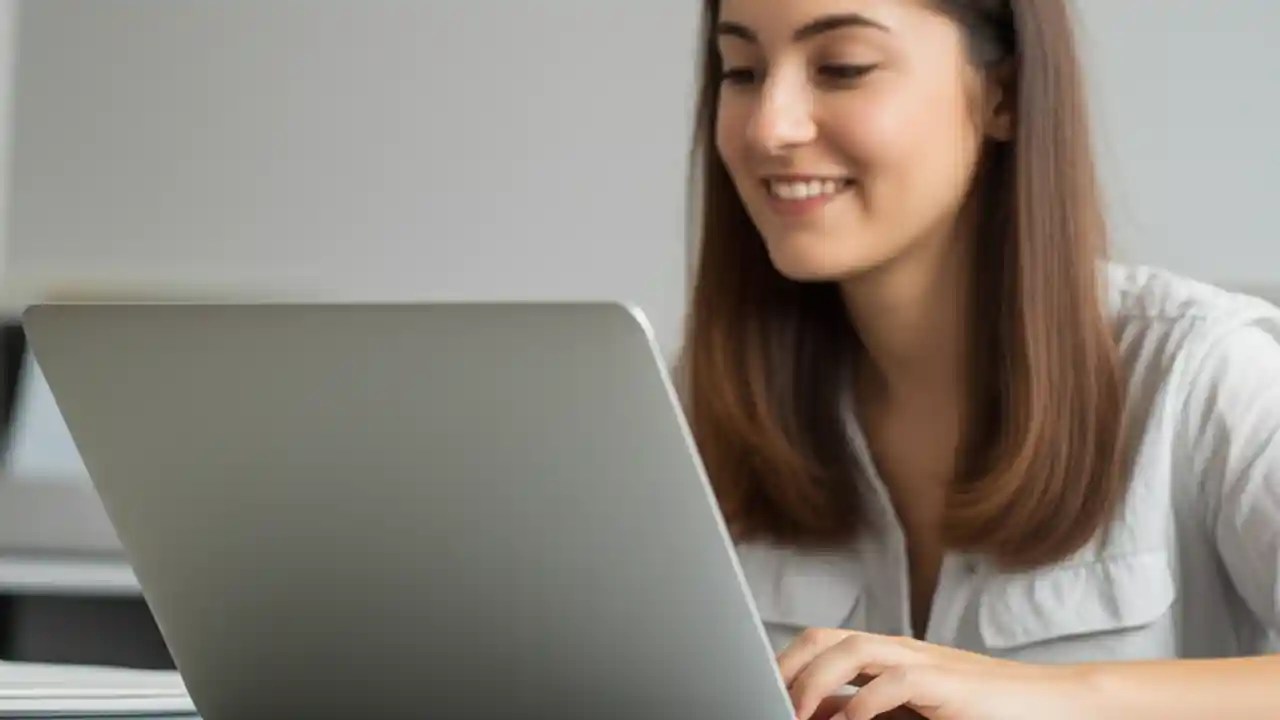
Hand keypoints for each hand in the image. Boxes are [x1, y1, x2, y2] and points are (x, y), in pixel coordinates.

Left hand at [778, 628, 1085, 719]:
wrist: (1053, 704)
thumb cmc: (982, 713)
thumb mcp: (911, 714)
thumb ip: (864, 710)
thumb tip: (819, 715)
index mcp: (885, 657)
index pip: (820, 644)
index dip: (785, 665)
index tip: (762, 693)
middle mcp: (898, 651)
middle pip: (825, 639)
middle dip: (787, 667)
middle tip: (767, 698)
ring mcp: (923, 663)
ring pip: (852, 650)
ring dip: (815, 680)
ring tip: (795, 712)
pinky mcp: (949, 684)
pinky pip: (896, 682)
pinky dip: (866, 703)